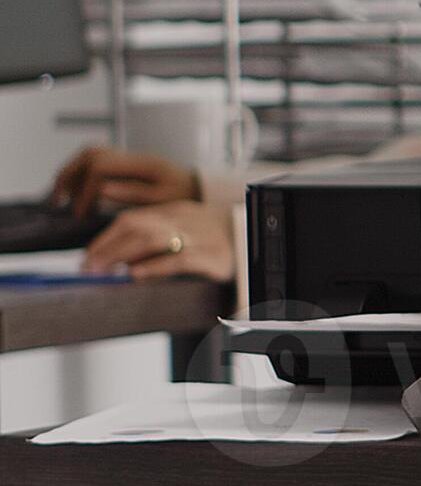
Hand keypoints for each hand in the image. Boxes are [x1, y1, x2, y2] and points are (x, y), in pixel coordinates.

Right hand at [51, 145, 198, 216]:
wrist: (200, 188)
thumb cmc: (185, 196)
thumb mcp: (164, 199)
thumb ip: (133, 194)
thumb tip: (102, 190)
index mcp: (142, 163)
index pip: (100, 167)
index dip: (85, 190)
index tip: (81, 214)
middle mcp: (132, 156)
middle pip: (90, 154)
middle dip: (69, 176)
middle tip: (59, 201)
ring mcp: (129, 157)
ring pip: (90, 154)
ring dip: (72, 173)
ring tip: (63, 198)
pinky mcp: (126, 163)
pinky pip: (96, 160)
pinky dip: (81, 173)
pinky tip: (78, 193)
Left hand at [84, 201, 234, 282]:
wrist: (267, 241)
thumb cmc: (219, 241)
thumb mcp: (189, 230)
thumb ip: (159, 236)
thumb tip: (118, 260)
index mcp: (177, 210)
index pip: (131, 219)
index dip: (105, 238)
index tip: (88, 257)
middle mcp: (186, 220)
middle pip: (136, 226)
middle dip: (106, 247)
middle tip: (88, 268)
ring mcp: (200, 237)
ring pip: (153, 238)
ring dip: (122, 255)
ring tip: (105, 272)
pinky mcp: (213, 256)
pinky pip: (179, 259)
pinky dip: (154, 266)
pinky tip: (137, 275)